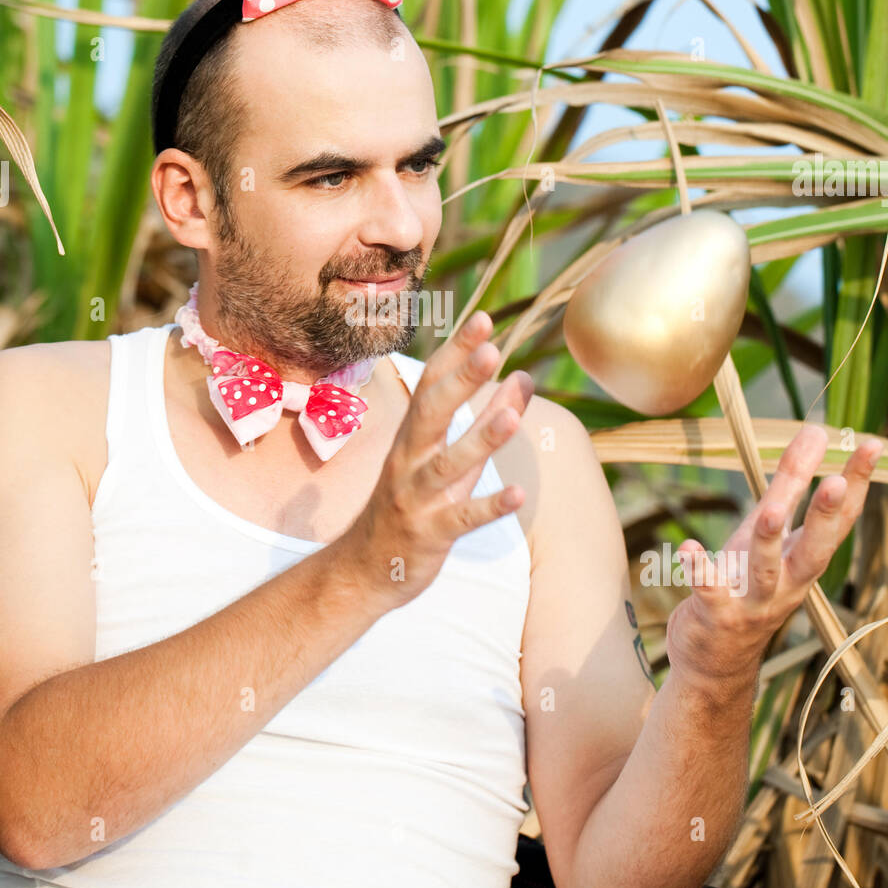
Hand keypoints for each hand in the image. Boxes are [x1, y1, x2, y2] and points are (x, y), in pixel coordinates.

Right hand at [341, 310, 533, 607]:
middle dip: (461, 381)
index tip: (482, 318)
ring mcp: (416, 498)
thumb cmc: (414, 503)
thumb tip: (523, 377)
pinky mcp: (429, 535)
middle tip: (491, 349)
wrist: (365, 569)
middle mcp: (409, 460)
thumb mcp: (453, 458)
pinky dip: (488, 507)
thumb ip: (489, 418)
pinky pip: (460, 520)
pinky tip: (519, 495)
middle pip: (432, 413)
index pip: (432, 383)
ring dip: (479, 441)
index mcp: (413, 436)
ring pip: (446, 466)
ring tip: (511, 418)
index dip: (456, 351)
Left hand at [665, 424, 884, 690]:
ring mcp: (753, 602)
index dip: (855, 484)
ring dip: (767, 541)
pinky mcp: (715, 616)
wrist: (717, 663)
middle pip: (814, 549)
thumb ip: (789, 486)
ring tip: (768, 511)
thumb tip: (815, 432)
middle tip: (836, 480)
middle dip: (825, 516)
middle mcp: (787, 583)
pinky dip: (700, 571)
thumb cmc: (745, 586)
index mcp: (802, 561)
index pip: (838, 521)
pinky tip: (687, 548)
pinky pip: (709, 592)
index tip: (872, 445)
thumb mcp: (766, 534)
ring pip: (765, 571)